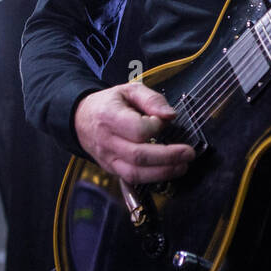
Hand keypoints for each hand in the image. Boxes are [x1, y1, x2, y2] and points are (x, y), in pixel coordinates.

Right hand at [74, 81, 194, 183]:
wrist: (82, 119)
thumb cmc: (110, 103)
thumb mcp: (129, 90)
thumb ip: (152, 99)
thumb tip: (171, 115)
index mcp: (109, 116)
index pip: (137, 129)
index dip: (155, 127)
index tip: (163, 121)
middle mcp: (107, 141)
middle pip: (138, 156)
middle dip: (168, 157)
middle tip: (189, 153)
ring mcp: (107, 158)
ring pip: (135, 173)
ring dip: (163, 172)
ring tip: (182, 166)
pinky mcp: (111, 169)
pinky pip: (132, 179)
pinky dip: (152, 178)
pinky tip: (168, 171)